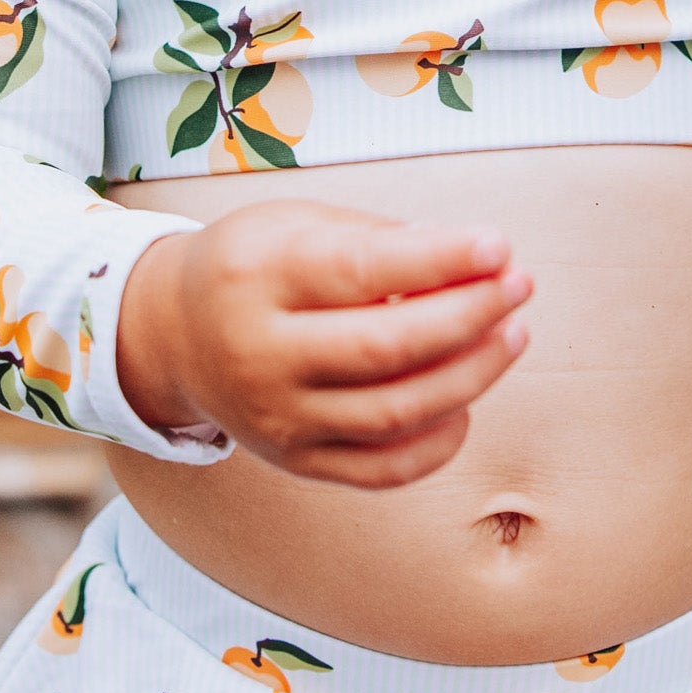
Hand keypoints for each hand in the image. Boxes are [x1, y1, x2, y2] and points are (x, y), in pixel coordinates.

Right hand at [116, 203, 533, 486]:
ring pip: (393, 413)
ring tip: (512, 334)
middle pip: (382, 348)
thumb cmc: (253, 265)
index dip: (438, 260)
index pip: (359, 271)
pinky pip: (383, 469)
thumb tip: (473, 260)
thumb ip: (378, 238)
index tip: (498, 244)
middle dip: (468, 316)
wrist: (172, 334)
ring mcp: (277, 417)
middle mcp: (260, 353)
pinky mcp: (295, 461)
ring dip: (471, 375)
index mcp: (256, 276)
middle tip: (518, 286)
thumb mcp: (295, 223)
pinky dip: (438, 442)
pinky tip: (466, 402)